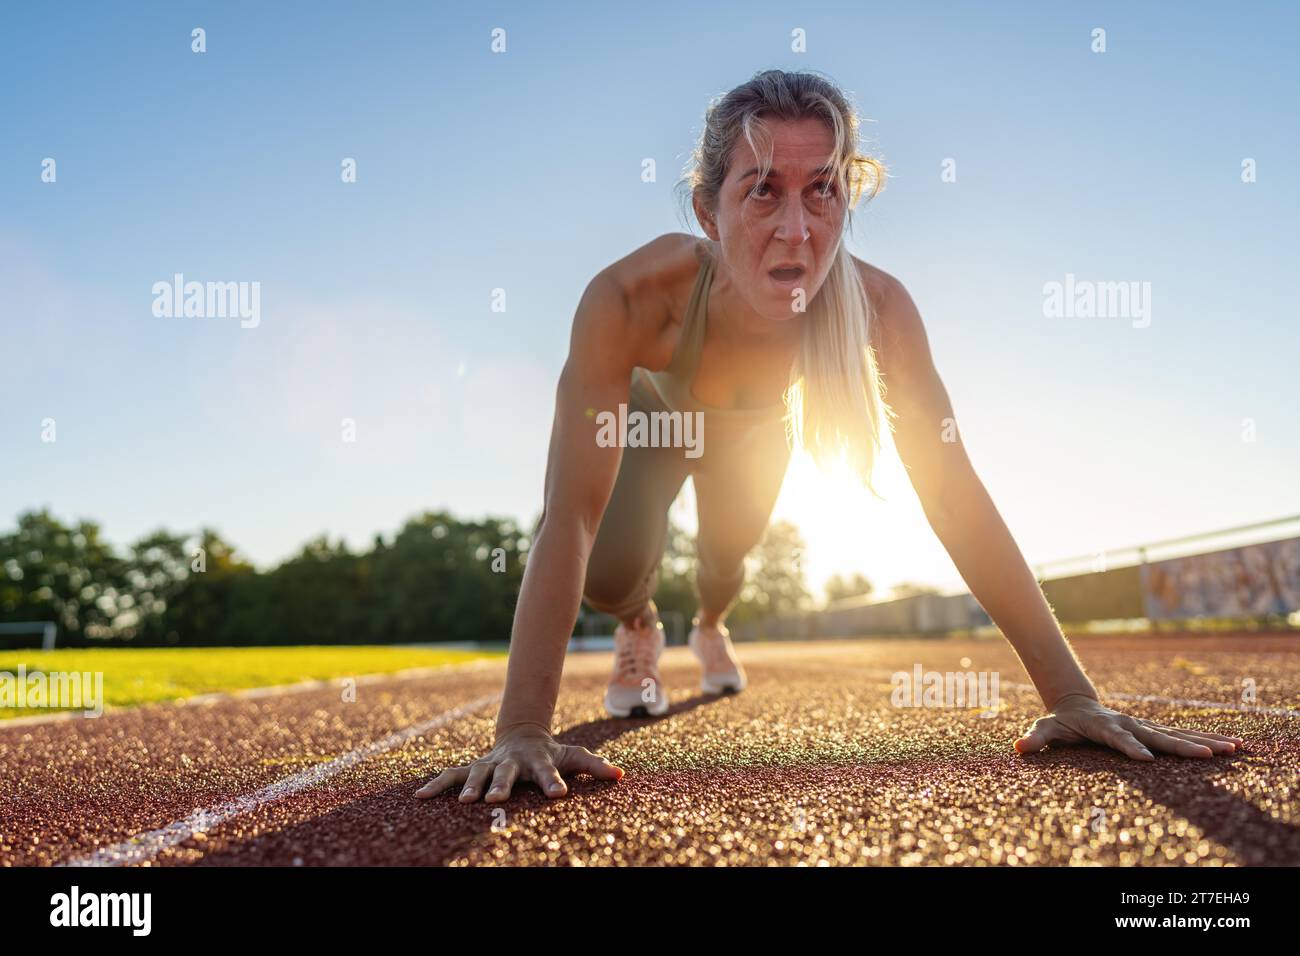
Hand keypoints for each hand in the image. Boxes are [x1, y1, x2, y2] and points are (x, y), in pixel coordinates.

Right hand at [414, 727, 623, 802]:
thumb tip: (621, 775)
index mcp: (538, 760)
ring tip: (464, 802)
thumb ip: (595, 766)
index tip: (559, 794)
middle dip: (501, 786)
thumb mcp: (574, 756)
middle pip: (507, 774)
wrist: (522, 735)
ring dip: (471, 787)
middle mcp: (511, 762)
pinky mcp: (472, 769)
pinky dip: (436, 786)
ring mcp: (489, 765)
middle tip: (496, 800)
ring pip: (477, 775)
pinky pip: (452, 777)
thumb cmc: (552, 753)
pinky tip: (419, 797)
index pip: (549, 772)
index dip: (554, 782)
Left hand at [1014, 693, 1244, 760]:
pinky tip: (1231, 746)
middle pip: (1157, 736)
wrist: (1075, 703)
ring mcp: (1143, 726)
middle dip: (1180, 746)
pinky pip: (1182, 735)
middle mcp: (1128, 724)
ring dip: (1203, 742)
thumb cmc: (1059, 721)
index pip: (1118, 738)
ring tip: (1231, 750)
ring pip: (1176, 734)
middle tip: (1206, 755)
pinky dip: (1205, 740)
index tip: (1147, 760)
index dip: (1130, 748)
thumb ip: (1035, 739)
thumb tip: (1018, 747)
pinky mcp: (1153, 730)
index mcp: (1104, 725)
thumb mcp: (1044, 728)